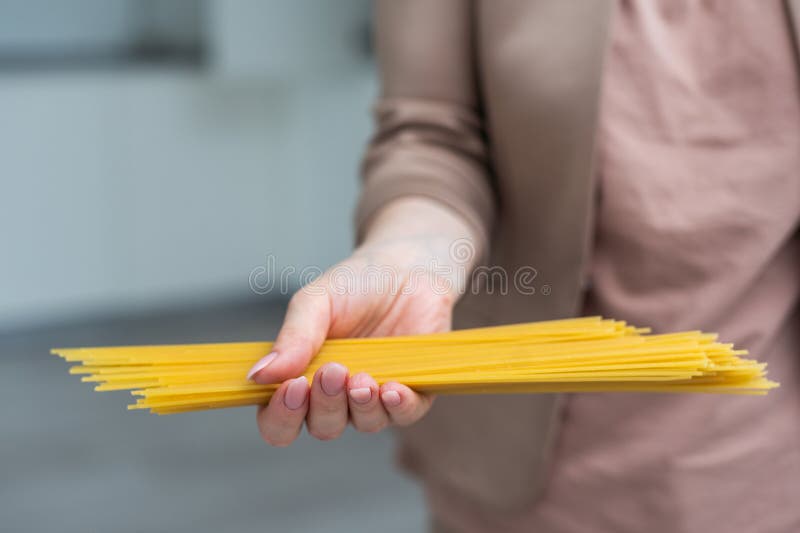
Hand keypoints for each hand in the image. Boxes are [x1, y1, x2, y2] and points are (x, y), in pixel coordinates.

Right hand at [248, 241, 457, 445]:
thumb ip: (292, 339)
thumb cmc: (357, 285)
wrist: (408, 267)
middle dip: (324, 405)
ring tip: (362, 377)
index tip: (291, 387)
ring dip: (360, 406)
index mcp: (302, 378)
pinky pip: (404, 415)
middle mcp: (337, 396)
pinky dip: (397, 407)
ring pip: (362, 424)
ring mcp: (375, 397)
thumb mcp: (316, 302)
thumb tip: (257, 375)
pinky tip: (392, 389)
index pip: (278, 419)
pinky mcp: (414, 392)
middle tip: (332, 371)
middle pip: (320, 427)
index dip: (280, 415)